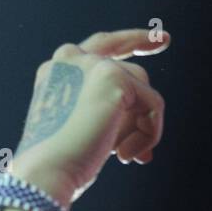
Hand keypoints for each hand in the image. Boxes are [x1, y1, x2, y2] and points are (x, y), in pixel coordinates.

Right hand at [9, 28, 169, 205]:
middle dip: (147, 73)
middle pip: (130, 68)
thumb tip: (147, 151)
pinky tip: (124, 156)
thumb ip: (114, 130)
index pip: (101, 46)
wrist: (45, 172)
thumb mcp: (88, 138)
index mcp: (59, 71)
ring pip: (144, 92)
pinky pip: (154, 106)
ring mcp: (93, 64)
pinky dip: (148, 135)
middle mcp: (72, 58)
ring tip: (120, 156)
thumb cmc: (61, 164)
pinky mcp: (114, 78)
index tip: (158, 39)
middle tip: (166, 41)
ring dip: (141, 130)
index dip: (130, 40)